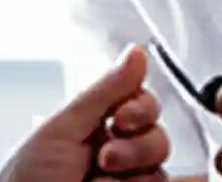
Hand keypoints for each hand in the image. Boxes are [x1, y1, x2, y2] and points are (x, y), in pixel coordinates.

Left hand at [0, 47, 170, 181]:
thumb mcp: (60, 133)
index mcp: (95, 133)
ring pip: (161, 172)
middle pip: (159, 139)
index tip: (122, 118)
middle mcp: (113, 161)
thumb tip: (137, 53)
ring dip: (132, 180)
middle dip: (136, 149)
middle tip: (104, 161)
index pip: (143, 107)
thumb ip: (105, 91)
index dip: (141, 109)